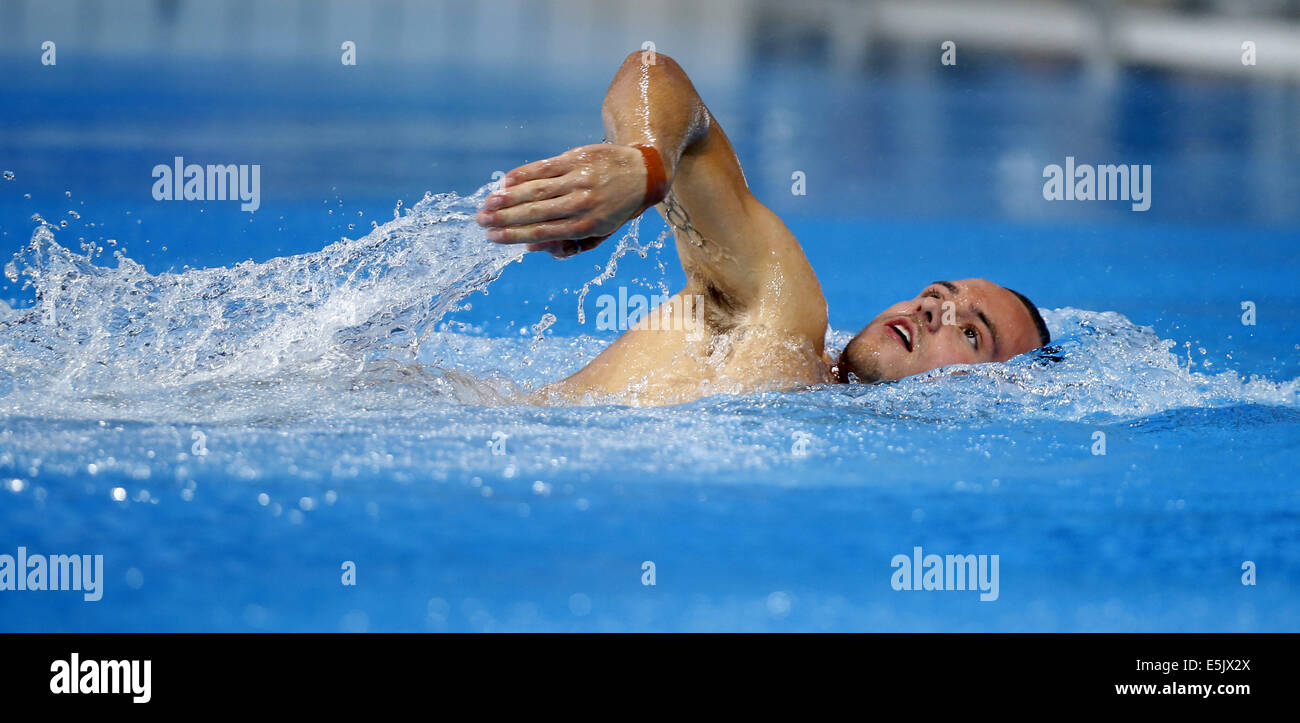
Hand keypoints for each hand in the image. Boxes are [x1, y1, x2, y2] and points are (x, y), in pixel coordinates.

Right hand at [475, 144, 650, 257]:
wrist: (642, 172)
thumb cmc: (615, 208)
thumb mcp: (600, 234)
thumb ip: (569, 246)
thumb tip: (532, 248)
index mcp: (585, 226)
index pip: (542, 232)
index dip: (514, 235)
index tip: (492, 237)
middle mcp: (581, 203)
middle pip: (535, 212)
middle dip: (504, 218)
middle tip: (480, 221)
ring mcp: (578, 179)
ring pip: (536, 190)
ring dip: (508, 197)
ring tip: (488, 203)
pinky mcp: (575, 159)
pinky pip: (544, 167)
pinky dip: (523, 174)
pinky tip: (505, 181)